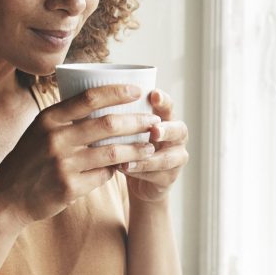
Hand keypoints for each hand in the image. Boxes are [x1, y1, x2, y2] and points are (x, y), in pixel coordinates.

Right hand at [0, 84, 158, 226]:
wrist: (6, 199)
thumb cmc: (28, 161)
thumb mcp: (39, 132)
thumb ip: (66, 119)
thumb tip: (104, 104)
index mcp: (48, 119)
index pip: (89, 98)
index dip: (117, 92)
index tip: (137, 91)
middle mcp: (55, 139)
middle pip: (107, 124)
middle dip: (136, 122)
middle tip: (153, 121)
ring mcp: (62, 164)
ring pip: (112, 152)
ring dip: (136, 149)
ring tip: (150, 147)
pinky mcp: (69, 188)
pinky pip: (103, 176)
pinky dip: (117, 170)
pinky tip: (127, 167)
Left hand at [120, 89, 188, 203]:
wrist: (140, 180)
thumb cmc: (131, 146)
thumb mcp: (128, 129)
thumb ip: (123, 117)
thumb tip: (96, 101)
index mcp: (167, 119)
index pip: (168, 106)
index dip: (163, 100)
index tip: (154, 94)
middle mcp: (177, 136)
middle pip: (179, 130)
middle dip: (166, 130)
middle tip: (154, 131)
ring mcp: (177, 157)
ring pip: (167, 158)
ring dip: (147, 159)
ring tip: (128, 159)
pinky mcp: (170, 177)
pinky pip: (157, 175)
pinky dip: (140, 172)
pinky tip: (125, 169)